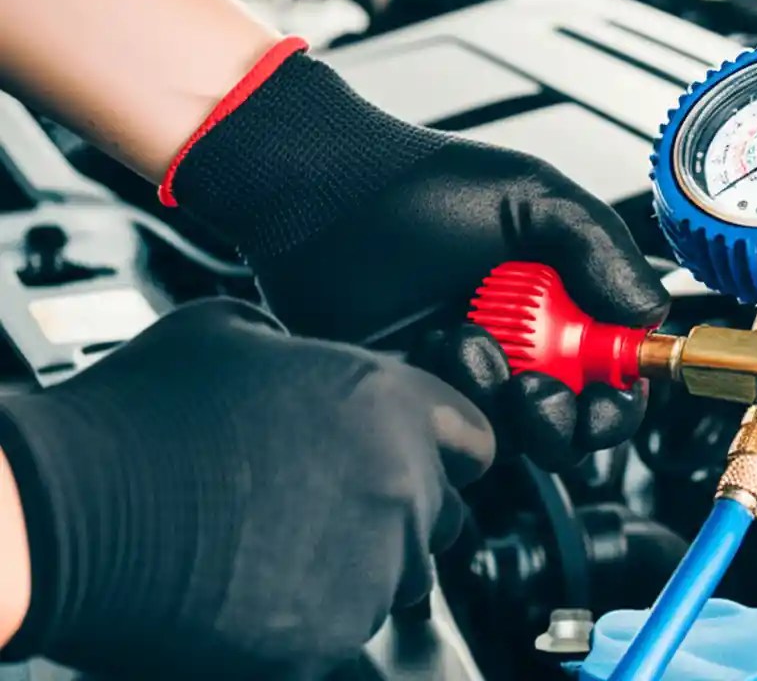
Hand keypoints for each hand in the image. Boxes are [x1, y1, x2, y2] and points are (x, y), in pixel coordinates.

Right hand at [0, 299, 492, 677]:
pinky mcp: (332, 634)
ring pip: (400, 576)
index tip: (433, 461)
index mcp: (388, 404)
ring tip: (280, 546)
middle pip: (441, 511)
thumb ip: (300, 350)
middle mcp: (399, 483)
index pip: (474, 436)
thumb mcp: (228, 334)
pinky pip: (348, 624)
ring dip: (360, 564)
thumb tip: (303, 359)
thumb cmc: (140, 419)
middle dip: (401, 509)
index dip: (449, 447)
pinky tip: (258, 583)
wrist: (70, 512)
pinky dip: (315, 611)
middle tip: (330, 507)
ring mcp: (372, 566)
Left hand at [168, 44, 670, 470]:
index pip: (616, 374)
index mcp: (564, 302)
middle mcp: (526, 345)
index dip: (622, 397)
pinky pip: (459, 428)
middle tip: (542, 392)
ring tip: (471, 343)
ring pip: (519, 436)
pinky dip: (456, 395)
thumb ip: (601, 248)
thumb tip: (649, 312)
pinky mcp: (423, 395)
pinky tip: (435, 343)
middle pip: (576, 424)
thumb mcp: (534, 197)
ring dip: (505, 403)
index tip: (609, 394)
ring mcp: (475, 375)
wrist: (325, 199)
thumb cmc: (423, 186)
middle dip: (568, 423)